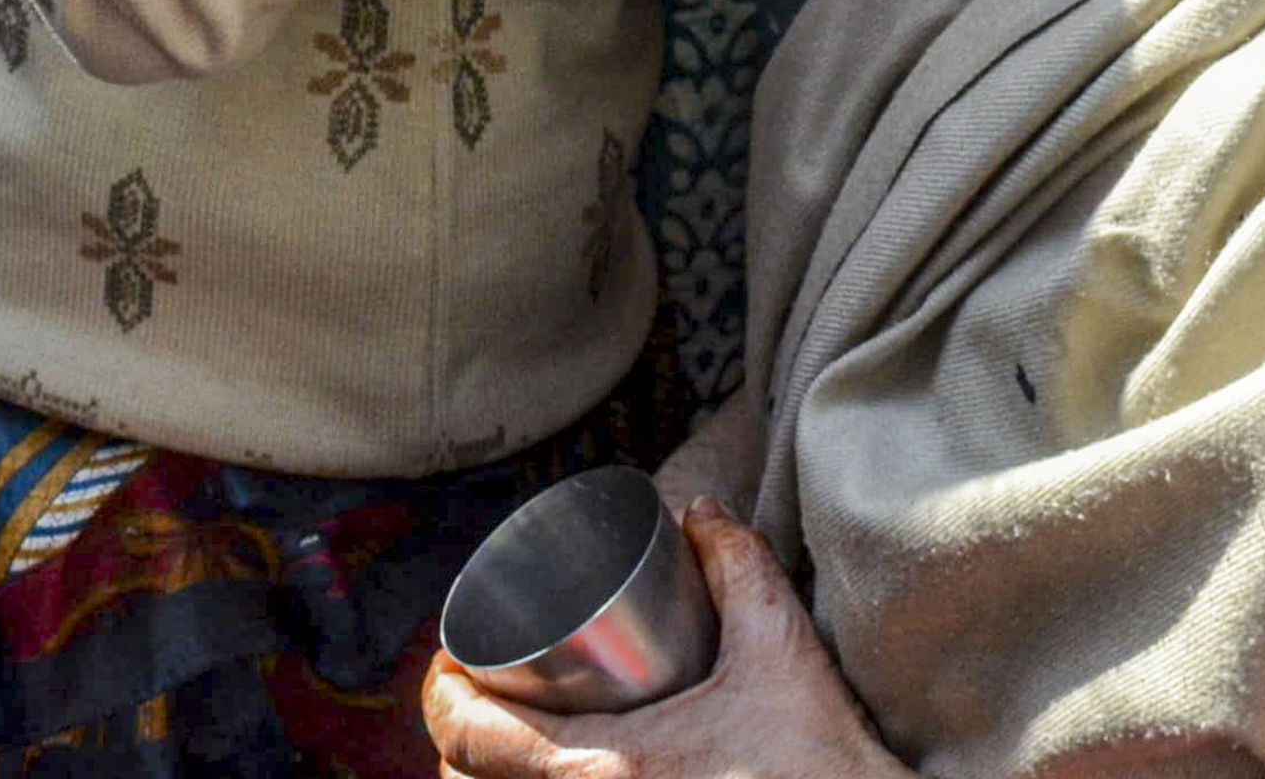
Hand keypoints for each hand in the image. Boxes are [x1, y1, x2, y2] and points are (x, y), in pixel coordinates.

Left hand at [424, 504, 903, 778]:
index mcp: (606, 771)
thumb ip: (740, 568)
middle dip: (461, 745)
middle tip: (480, 697)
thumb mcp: (782, 653)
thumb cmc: (822, 767)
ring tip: (508, 742)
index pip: (472, 738)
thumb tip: (701, 512)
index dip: (442, 696)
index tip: (450, 663)